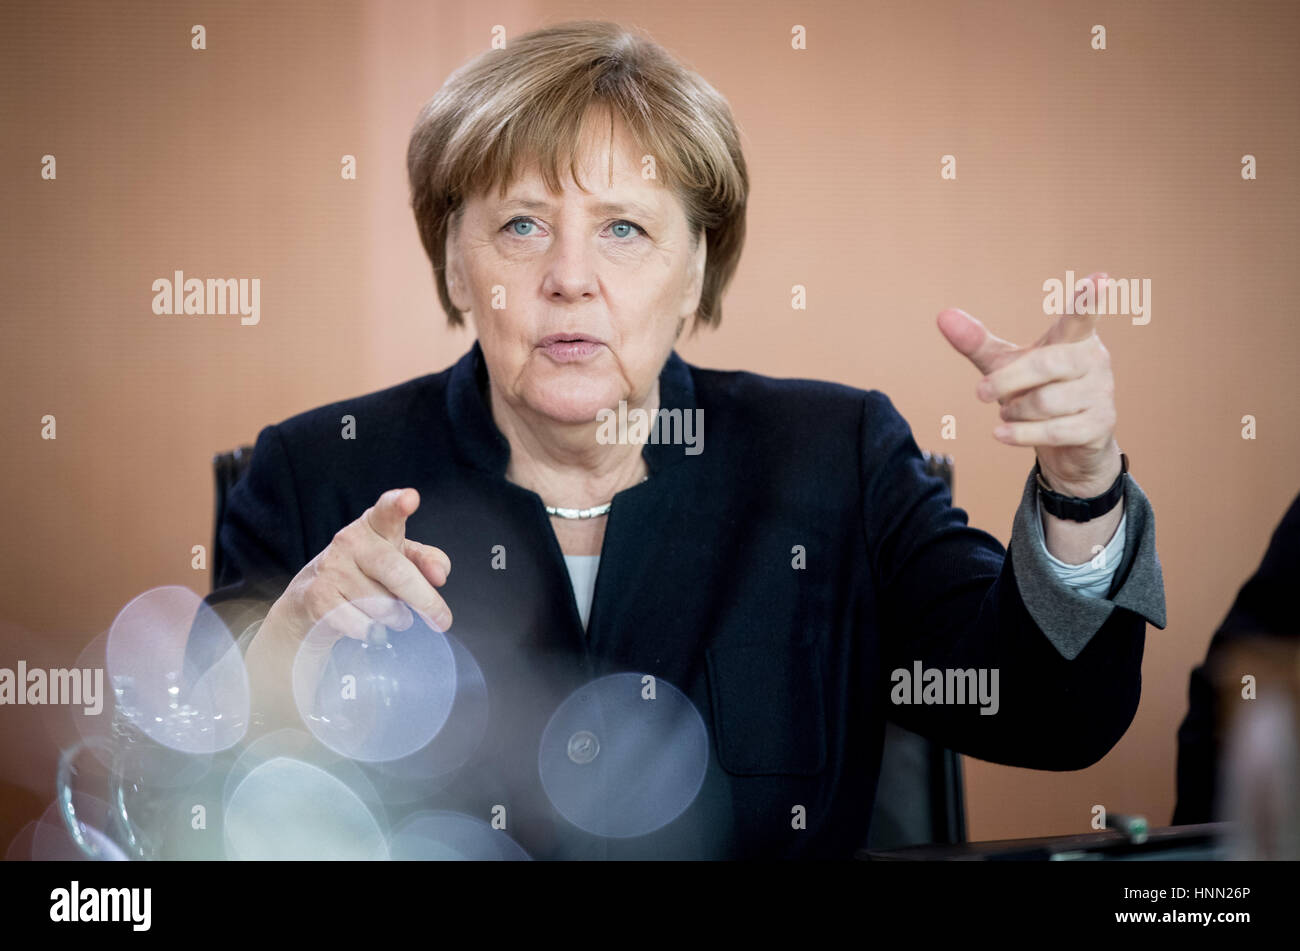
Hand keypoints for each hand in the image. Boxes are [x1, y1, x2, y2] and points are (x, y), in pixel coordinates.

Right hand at [264, 487, 452, 647]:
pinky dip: (374, 632)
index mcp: (373, 525)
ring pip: (383, 606)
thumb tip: (440, 575)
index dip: (399, 504)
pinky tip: (368, 626)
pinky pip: (364, 625)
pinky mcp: (319, 598)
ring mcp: (331, 569)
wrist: (312, 601)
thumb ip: (427, 561)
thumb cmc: (367, 575)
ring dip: (397, 618)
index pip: (387, 511)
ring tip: (391, 615)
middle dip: (425, 600)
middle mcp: (350, 541)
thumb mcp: (399, 560)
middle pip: (397, 572)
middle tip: (442, 620)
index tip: (411, 499)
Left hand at [937, 272, 1120, 496]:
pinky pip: (1054, 431)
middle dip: (1006, 382)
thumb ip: (976, 342)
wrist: (1066, 441)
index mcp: (1073, 338)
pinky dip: (1020, 434)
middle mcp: (1094, 360)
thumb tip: (942, 315)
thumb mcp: (1004, 364)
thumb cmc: (1035, 390)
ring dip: (1015, 411)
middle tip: (981, 393)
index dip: (1089, 299)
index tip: (1102, 280)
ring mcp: (1100, 392)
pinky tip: (1002, 434)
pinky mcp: (1099, 425)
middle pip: (1045, 365)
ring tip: (1009, 412)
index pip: (1080, 316)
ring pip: (1046, 402)